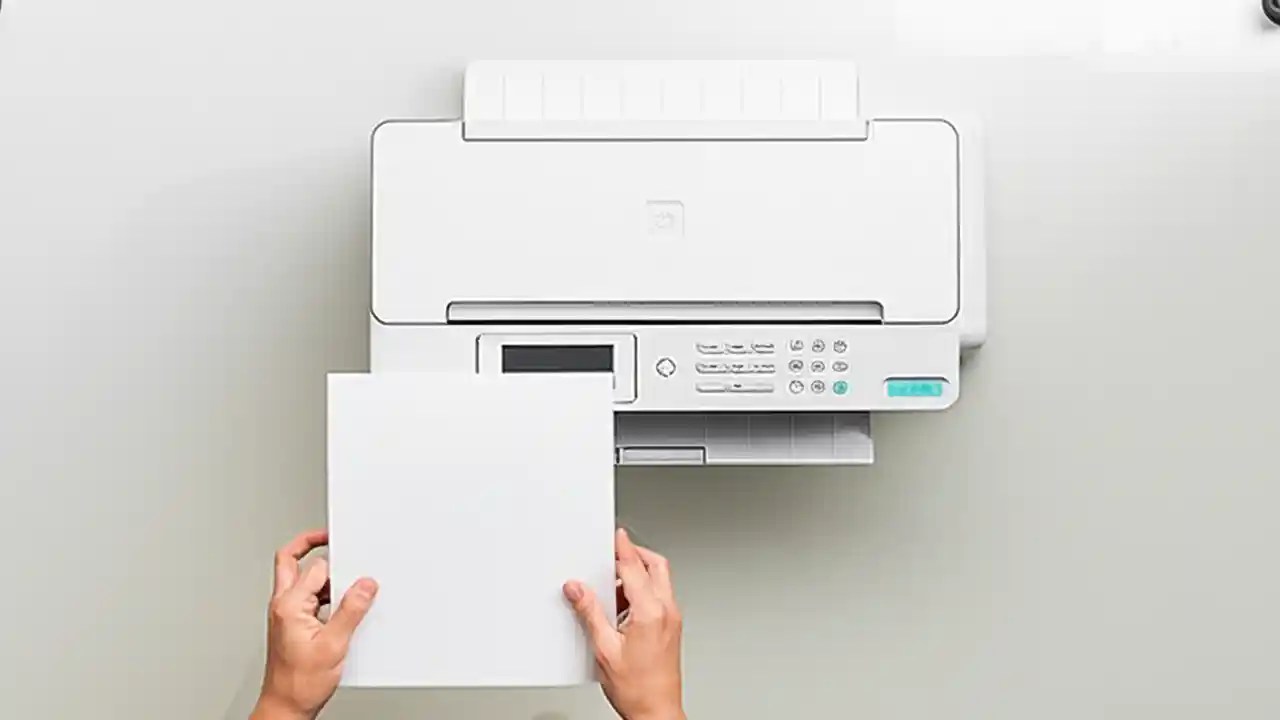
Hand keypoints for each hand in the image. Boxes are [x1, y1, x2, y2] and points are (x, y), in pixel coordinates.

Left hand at [251, 530, 378, 719]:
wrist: (287, 706)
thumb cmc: (300, 683)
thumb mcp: (334, 644)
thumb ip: (351, 610)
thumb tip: (365, 585)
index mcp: (289, 606)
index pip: (315, 568)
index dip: (338, 563)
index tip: (354, 558)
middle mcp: (282, 606)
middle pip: (290, 561)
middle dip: (309, 544)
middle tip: (330, 537)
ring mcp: (285, 615)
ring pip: (301, 580)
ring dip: (322, 577)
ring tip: (346, 583)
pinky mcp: (292, 625)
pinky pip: (308, 599)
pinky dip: (324, 597)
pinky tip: (341, 608)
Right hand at [564, 529, 684, 719]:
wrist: (656, 712)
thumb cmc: (637, 688)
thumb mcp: (604, 648)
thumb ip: (589, 613)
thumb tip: (577, 589)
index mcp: (651, 612)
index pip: (635, 567)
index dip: (622, 547)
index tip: (616, 535)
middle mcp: (667, 611)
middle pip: (655, 566)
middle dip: (634, 555)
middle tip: (614, 554)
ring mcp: (672, 619)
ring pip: (659, 580)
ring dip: (638, 575)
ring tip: (611, 587)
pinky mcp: (672, 627)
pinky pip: (659, 598)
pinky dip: (643, 592)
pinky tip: (622, 607)